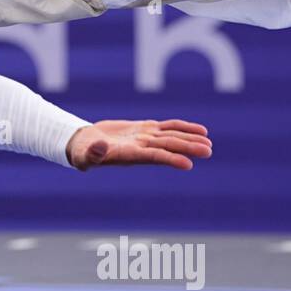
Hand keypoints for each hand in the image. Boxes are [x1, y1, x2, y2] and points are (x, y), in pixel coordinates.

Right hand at [67, 119, 211, 171]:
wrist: (83, 144)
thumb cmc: (82, 153)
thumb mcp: (83, 154)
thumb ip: (92, 153)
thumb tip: (100, 146)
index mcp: (129, 155)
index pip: (154, 156)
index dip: (171, 159)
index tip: (188, 164)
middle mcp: (141, 148)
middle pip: (169, 146)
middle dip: (188, 148)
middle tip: (208, 151)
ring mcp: (145, 138)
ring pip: (172, 136)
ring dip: (190, 139)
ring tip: (208, 143)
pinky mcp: (144, 129)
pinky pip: (168, 126)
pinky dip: (183, 127)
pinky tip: (200, 130)